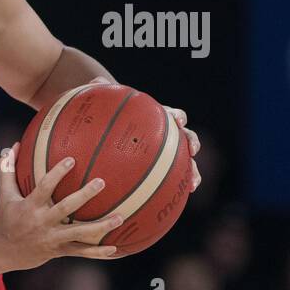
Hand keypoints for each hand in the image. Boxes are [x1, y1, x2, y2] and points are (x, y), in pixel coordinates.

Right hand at [0, 141, 122, 273]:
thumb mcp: (4, 195)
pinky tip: (115, 248)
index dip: (57, 173)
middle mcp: (42, 222)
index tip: (71, 160)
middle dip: (84, 195)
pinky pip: (80, 252)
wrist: (1, 252)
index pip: (44, 187)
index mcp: (30, 206)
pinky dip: (97, 252)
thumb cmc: (4, 219)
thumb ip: (7, 170)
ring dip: (100, 227)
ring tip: (120, 218)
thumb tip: (11, 146)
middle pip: (66, 208)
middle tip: (101, 182)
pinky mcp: (58, 251)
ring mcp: (52, 238)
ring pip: (79, 233)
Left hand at [85, 77, 200, 191]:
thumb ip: (100, 94)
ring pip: (184, 164)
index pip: (173, 115)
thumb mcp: (103, 107)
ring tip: (192, 186)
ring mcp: (165, 156)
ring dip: (191, 173)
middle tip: (194, 151)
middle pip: (186, 139)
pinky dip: (166, 194)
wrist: (111, 131)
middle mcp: (166, 137)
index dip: (177, 118)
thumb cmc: (109, 118)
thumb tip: (95, 83)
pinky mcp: (157, 172)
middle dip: (192, 144)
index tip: (177, 122)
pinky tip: (161, 206)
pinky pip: (165, 184)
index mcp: (157, 120)